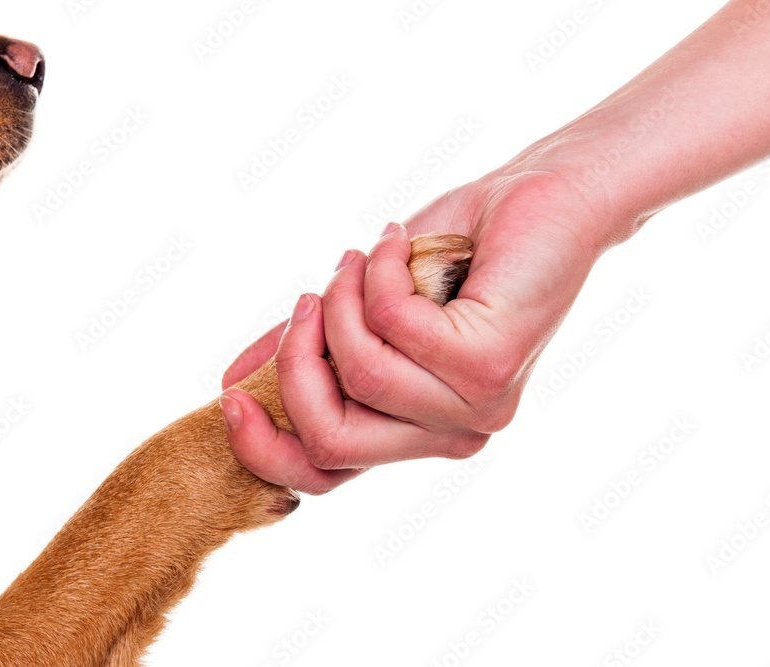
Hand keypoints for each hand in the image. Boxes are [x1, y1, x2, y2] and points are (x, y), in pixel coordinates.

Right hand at [220, 165, 612, 493]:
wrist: (541, 199)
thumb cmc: (453, 251)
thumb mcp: (361, 306)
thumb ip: (309, 348)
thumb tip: (232, 380)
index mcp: (416, 430)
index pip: (326, 476)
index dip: (265, 449)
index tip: (227, 397)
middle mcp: (450, 434)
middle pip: (331, 440)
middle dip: (297, 363)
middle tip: (311, 297)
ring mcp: (476, 407)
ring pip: (361, 375)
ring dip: (344, 300)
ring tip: (364, 257)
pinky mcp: (489, 365)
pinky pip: (392, 325)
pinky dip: (379, 271)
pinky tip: (401, 243)